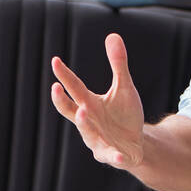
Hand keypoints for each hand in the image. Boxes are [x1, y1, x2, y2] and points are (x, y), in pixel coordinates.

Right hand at [50, 33, 145, 169]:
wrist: (136, 145)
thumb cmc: (124, 115)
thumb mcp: (124, 87)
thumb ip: (118, 64)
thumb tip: (112, 35)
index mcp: (89, 104)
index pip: (74, 88)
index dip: (64, 76)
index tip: (55, 60)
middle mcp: (89, 122)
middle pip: (72, 111)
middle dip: (62, 101)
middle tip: (55, 88)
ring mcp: (98, 140)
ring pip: (88, 133)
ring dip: (85, 123)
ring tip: (84, 111)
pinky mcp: (111, 155)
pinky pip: (111, 156)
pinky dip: (114, 156)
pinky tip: (119, 155)